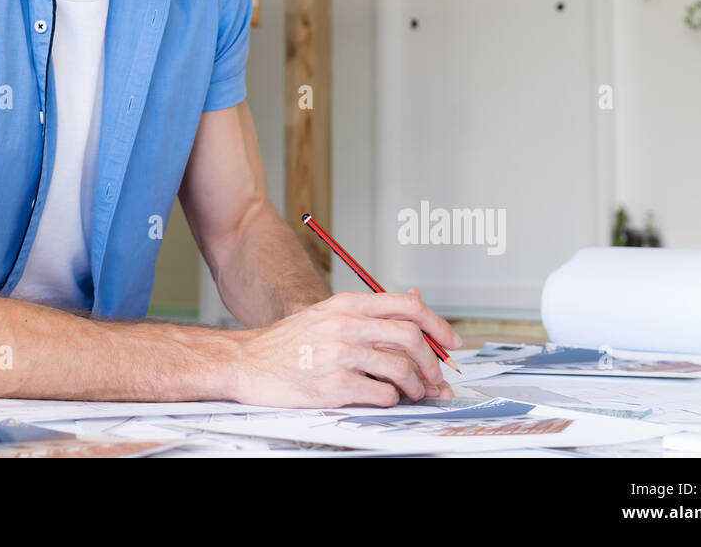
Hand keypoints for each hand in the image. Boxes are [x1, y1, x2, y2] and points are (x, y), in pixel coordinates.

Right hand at [228, 288, 462, 407]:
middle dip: (432, 363)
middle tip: (434, 377)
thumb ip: (370, 311)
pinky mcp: (334, 385)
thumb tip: (415, 300)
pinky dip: (391, 400)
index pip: (407, 306)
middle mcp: (345, 325)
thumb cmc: (289, 342)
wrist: (248, 362)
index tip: (452, 342)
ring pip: (401, 370)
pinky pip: (382, 395)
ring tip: (412, 392)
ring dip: (415, 386)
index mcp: (346, 304)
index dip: (438, 325)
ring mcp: (340, 355)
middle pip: (411, 339)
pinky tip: (383, 397)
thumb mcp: (328, 314)